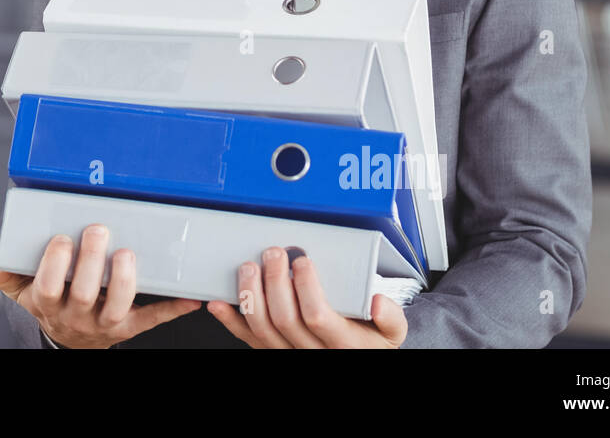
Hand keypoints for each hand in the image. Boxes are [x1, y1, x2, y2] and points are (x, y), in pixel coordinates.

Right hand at [0, 224, 200, 347]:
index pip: (47, 287)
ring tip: (127, 253)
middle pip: (83, 294)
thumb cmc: (49, 297)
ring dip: (124, 281)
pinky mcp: (130, 325)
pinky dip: (173, 307)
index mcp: (47, 303)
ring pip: (116, 307)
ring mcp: (105, 323)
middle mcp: (76, 315)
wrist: (70, 335)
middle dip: (91, 262)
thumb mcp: (21, 288)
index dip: (55, 264)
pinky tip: (190, 295)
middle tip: (98, 229)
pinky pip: (153, 318)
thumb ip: (4, 273)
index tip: (62, 238)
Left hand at [205, 246, 407, 347]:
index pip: (317, 316)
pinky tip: (218, 301)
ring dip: (251, 295)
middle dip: (274, 281)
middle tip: (273, 253)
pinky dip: (229, 320)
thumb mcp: (391, 332)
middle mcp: (313, 352)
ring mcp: (288, 354)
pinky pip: (247, 339)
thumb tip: (378, 301)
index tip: (303, 260)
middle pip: (284, 319)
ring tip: (249, 267)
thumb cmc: (371, 340)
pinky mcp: (271, 352)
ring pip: (261, 330)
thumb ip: (391, 316)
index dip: (306, 287)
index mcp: (343, 344)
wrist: (357, 356)